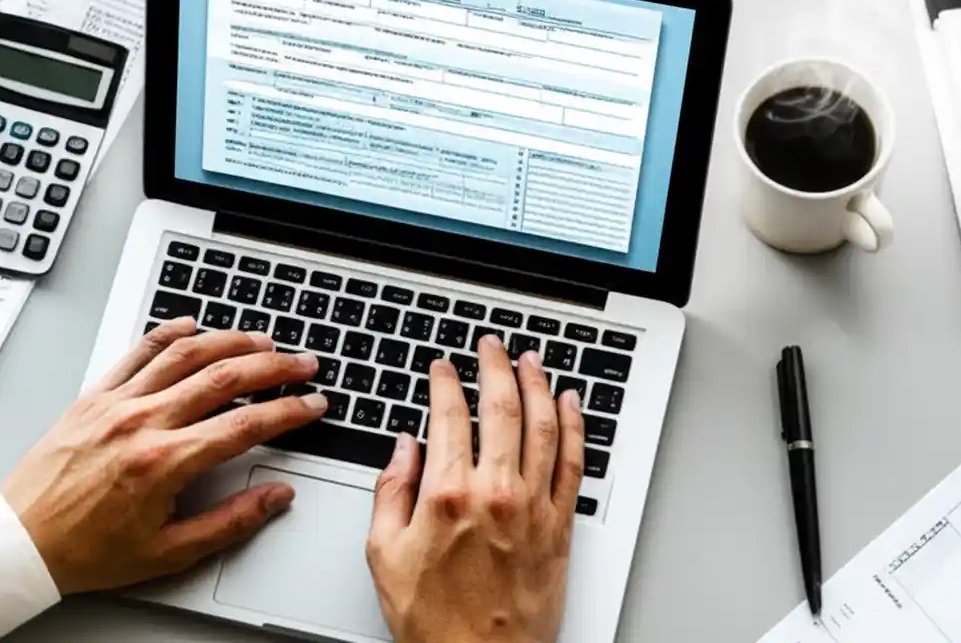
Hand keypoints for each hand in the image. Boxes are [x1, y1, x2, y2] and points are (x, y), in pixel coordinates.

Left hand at [1, 317, 327, 594]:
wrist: (19, 543)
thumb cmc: (87, 552)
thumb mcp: (168, 552)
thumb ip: (231, 522)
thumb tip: (277, 497)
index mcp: (163, 463)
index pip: (245, 425)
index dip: (288, 412)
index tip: (313, 405)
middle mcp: (141, 423)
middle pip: (223, 377)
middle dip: (274, 367)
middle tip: (303, 364)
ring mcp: (115, 404)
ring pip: (184, 354)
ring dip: (231, 341)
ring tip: (263, 341)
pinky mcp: (93, 397)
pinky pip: (137, 352)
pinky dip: (168, 332)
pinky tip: (192, 324)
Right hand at [366, 335, 585, 642]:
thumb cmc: (435, 622)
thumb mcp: (384, 556)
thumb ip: (391, 492)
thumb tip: (404, 449)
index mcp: (447, 495)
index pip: (449, 415)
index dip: (445, 382)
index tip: (443, 369)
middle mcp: (495, 493)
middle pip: (502, 406)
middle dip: (495, 366)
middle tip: (490, 346)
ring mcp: (534, 506)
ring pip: (543, 424)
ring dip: (538, 383)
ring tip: (530, 361)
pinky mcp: (560, 525)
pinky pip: (574, 461)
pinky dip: (575, 425)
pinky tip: (570, 404)